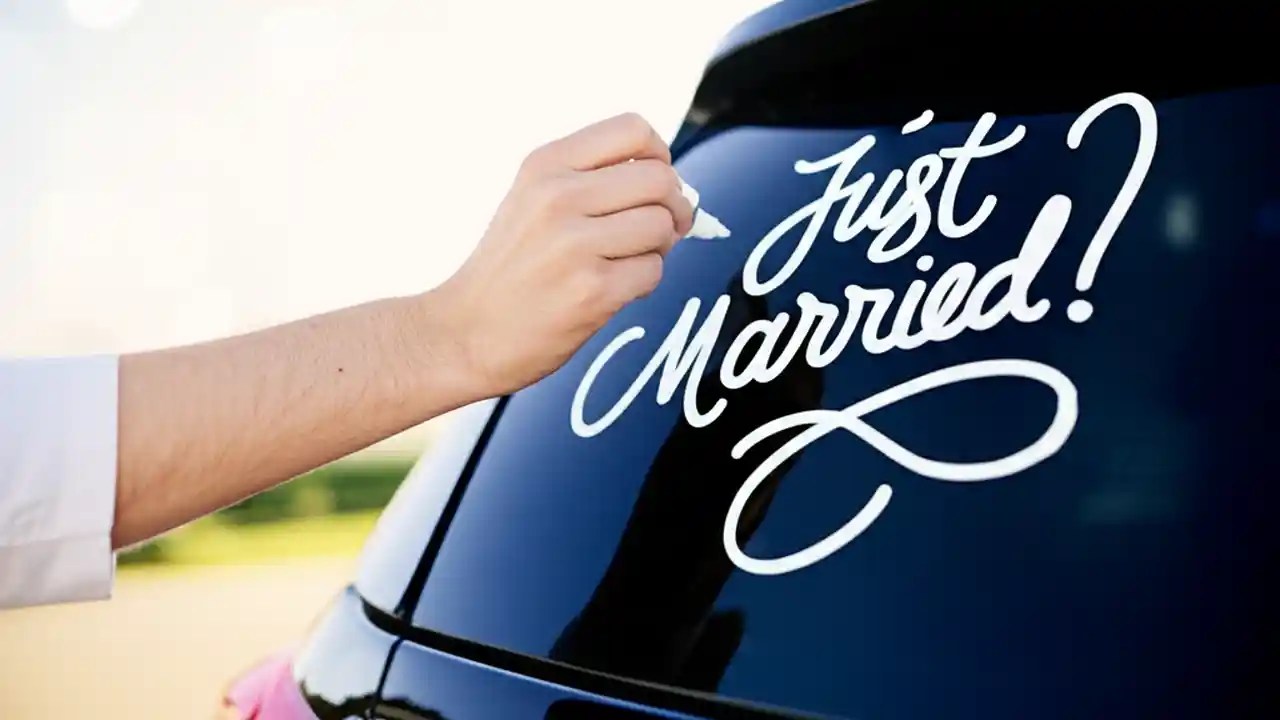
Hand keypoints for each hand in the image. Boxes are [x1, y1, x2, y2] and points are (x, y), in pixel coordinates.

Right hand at [425, 113, 694, 399]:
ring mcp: (575, 244)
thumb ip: (592, 181)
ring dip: (658, 249)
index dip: (660, 157)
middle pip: (660, 180)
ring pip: (662, 226)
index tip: (655, 185)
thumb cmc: (510, 270)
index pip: (634, 130)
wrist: (464, 333)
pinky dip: (644, 283)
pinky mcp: (592, 291)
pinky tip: (612, 290)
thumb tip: (675, 187)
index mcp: (546, 165)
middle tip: (659, 231)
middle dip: (673, 207)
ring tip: (625, 263)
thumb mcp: (533, 201)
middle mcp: (558, 197)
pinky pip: (653, 272)